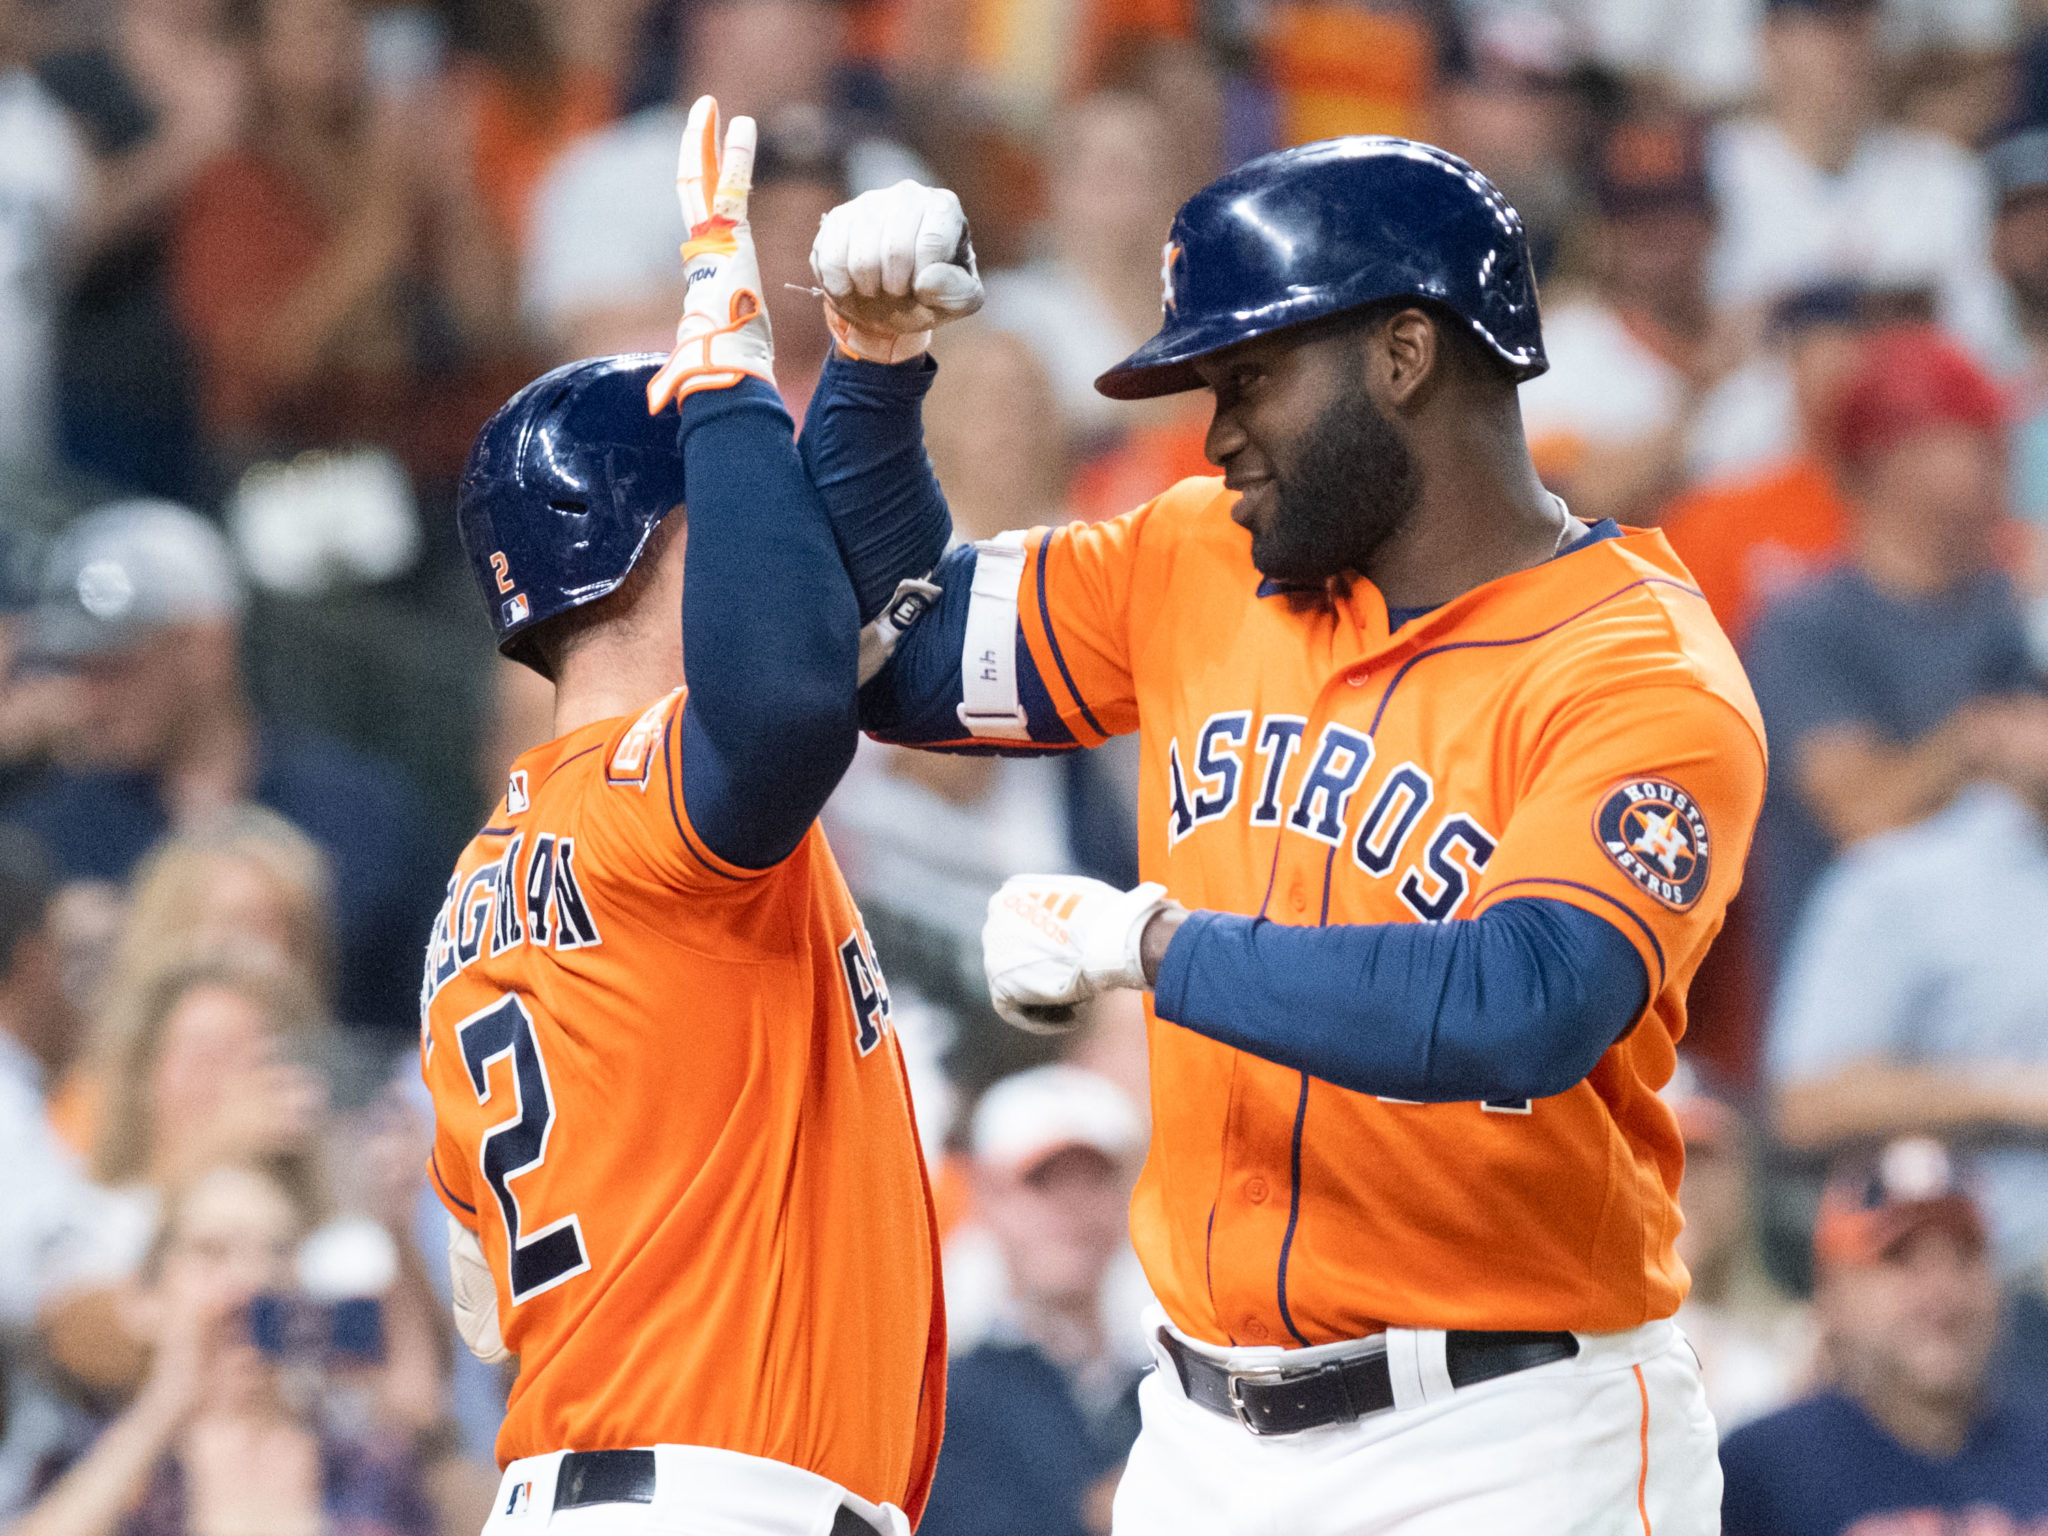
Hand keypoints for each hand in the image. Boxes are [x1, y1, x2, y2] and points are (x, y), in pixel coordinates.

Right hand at [647, 95, 775, 411]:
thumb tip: (697, 376)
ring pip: (702, 181)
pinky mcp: (725, 241)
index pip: (702, 219)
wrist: (726, 371)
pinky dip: (735, 157)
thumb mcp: (725, 347)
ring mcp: (709, 244)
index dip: (703, 187)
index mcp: (704, 274)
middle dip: (695, 150)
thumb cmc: (728, 368)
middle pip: (692, 189)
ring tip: (711, 106)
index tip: (708, 163)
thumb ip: (712, 346)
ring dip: (707, 141)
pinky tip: (742, 127)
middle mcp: (702, 253)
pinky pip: (729, 188)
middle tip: (702, 112)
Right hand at [810, 180, 982, 363]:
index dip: (925, 282)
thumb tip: (927, 280)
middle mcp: (908, 194)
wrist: (890, 298)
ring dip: (869, 289)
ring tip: (878, 288)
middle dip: (896, 287)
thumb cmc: (931, 294)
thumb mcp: (958, 301)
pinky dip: (841, 287)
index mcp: (943, 208)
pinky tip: (853, 286)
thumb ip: (958, 292)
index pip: (932, 245)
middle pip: (895, 252)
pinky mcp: (838, 218)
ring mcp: (870, 202)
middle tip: (899, 292)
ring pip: (862, 259)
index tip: (924, 288)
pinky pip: (831, 260)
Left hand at [983, 875, 1176, 1032]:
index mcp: (1012, 893)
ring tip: (1081, 1001)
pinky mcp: (999, 983)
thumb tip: (1093, 914)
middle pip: (1018, 956)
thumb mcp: (1088, 898)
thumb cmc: (1111, 917)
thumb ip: (1069, 906)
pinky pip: (1015, 1010)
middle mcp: (995, 917)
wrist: (1108, 938)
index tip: (1072, 963)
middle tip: (1077, 985)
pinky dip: (1043, 1018)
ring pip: (1018, 984)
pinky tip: (1072, 1018)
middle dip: (1046, 973)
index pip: (1022, 929)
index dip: (1049, 951)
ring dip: (1048, 996)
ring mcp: (993, 949)